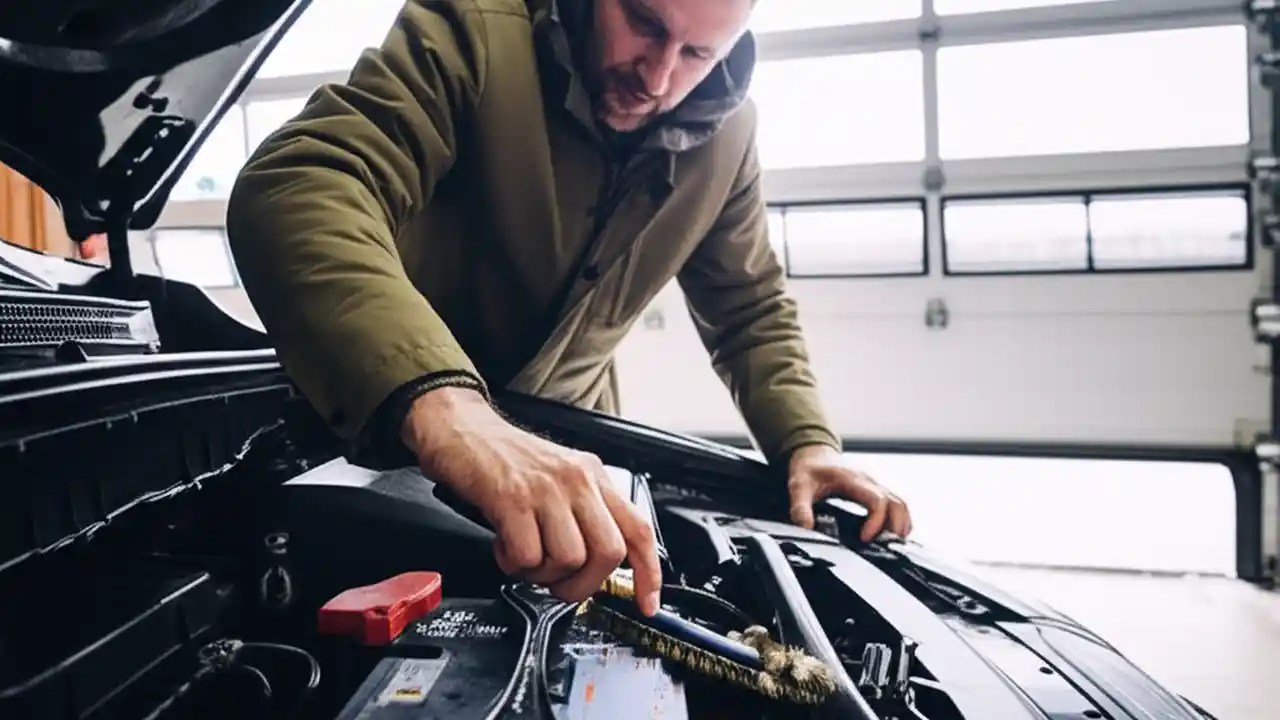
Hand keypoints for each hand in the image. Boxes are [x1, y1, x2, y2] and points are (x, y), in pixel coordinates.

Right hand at [401, 387, 661, 614]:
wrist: (459, 427)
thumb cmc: (504, 458)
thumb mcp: (558, 477)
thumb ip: (582, 514)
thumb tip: (595, 566)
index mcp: (594, 477)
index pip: (638, 529)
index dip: (648, 573)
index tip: (646, 603)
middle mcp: (577, 480)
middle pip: (609, 553)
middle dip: (583, 584)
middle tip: (558, 583)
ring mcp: (547, 489)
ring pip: (570, 560)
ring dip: (543, 574)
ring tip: (523, 555)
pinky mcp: (512, 499)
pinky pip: (528, 557)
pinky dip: (514, 565)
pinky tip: (504, 545)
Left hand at [786, 444, 911, 542]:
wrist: (814, 455)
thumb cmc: (809, 469)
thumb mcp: (799, 486)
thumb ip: (800, 507)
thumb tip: (805, 528)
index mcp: (853, 479)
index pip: (878, 500)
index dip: (876, 522)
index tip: (865, 539)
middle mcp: (869, 481)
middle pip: (897, 503)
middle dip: (895, 527)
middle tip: (883, 547)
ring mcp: (875, 485)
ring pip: (900, 504)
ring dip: (900, 525)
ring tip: (889, 545)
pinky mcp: (876, 491)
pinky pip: (896, 505)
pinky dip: (898, 521)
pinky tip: (888, 536)